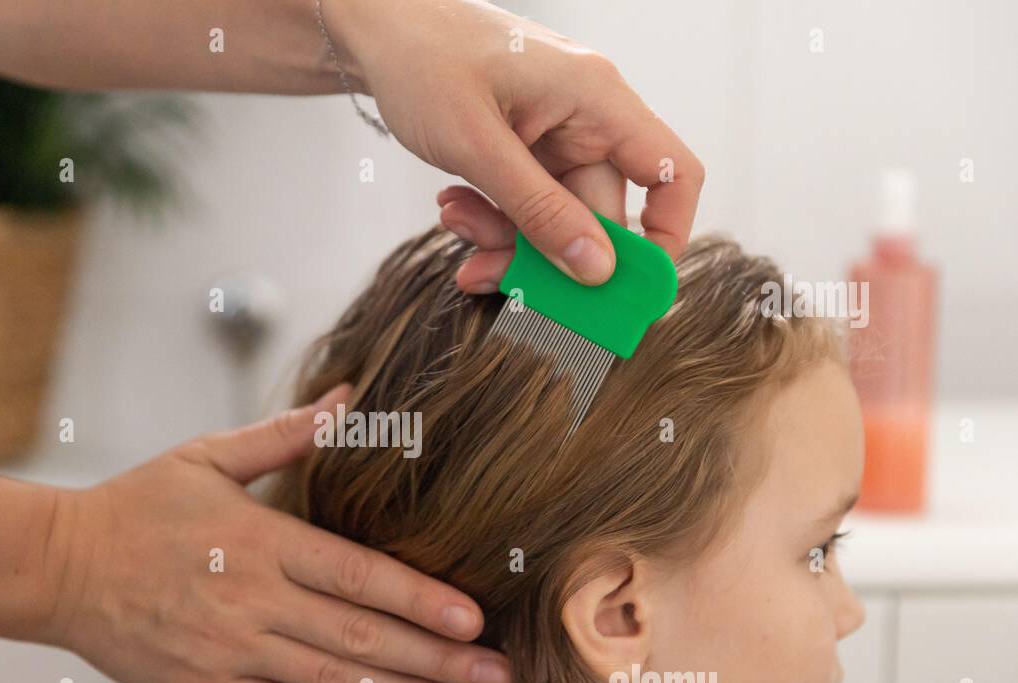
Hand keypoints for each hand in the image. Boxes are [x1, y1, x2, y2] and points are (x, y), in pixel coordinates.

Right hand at [46, 385, 511, 682]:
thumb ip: (285, 434)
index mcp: (261, 539)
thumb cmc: (137, 506)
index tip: (474, 618)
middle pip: (359, 637)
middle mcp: (253, 600)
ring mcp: (232, 651)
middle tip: (497, 677)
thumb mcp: (207, 455)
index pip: (356, 574)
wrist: (58, 568)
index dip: (419, 598)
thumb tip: (349, 395)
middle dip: (436, 660)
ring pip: (333, 682)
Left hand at [325, 0, 703, 289]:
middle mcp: (587, 118)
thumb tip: (596, 270)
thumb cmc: (424, 60)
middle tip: (487, 271)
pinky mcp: (526, 148)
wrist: (377, 26)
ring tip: (453, 221)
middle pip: (598, 216)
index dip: (665, 236)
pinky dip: (493, 220)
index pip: (672, 173)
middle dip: (545, 254)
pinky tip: (453, 207)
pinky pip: (526, 206)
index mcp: (597, 100)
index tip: (626, 290)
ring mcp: (556, 135)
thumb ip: (538, 210)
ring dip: (506, 239)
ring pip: (554, 220)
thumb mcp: (477, 145)